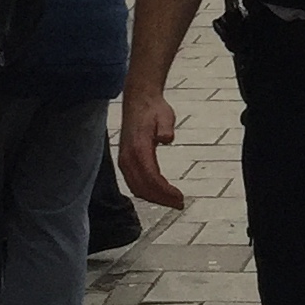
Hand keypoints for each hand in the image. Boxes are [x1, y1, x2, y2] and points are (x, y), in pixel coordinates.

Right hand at [119, 86, 189, 210]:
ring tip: (173, 201)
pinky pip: (134, 183)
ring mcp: (124, 160)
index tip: (180, 198)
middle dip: (161, 199)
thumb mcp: (165, 114)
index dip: (165, 192)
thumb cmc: (154, 109)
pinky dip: (147, 192)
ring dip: (154, 198)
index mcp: (138, 148)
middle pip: (142, 188)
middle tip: (180, 204)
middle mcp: (128, 158)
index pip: (151, 178)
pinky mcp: (125, 161)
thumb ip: (166, 127)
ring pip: (136, 188)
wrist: (139, 100)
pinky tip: (160, 192)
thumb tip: (166, 138)